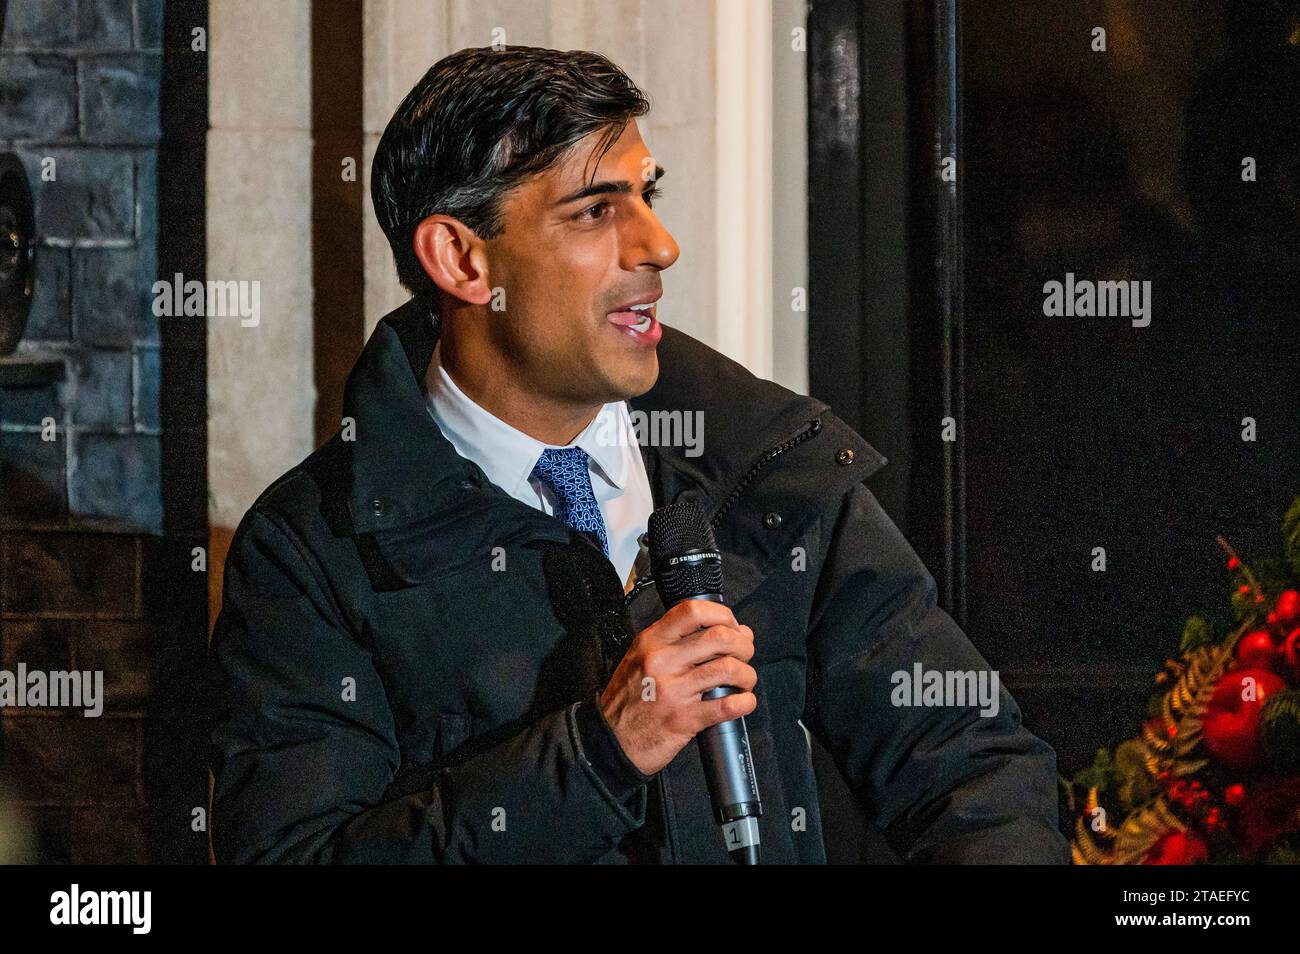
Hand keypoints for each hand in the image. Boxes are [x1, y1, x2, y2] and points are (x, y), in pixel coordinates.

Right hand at [597, 599, 756, 775]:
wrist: (610, 741)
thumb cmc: (629, 699)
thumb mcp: (641, 658)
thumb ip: (679, 642)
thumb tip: (728, 631)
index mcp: (652, 642)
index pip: (693, 611)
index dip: (722, 614)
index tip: (732, 625)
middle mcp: (662, 661)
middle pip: (719, 637)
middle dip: (743, 645)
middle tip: (744, 654)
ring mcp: (673, 690)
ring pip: (728, 668)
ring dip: (746, 675)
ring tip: (743, 681)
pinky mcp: (684, 719)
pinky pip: (727, 705)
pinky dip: (744, 702)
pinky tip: (743, 702)